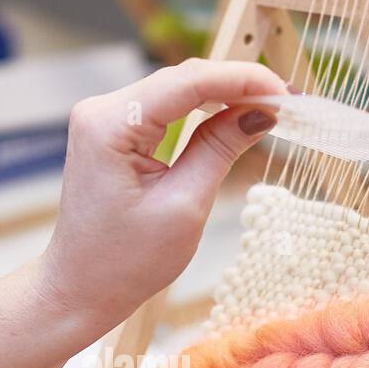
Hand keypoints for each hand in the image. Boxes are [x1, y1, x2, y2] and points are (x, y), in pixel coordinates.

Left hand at [37, 59, 287, 327]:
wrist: (80, 288)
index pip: (188, 82)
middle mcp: (100, 111)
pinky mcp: (112, 132)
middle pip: (182, 79)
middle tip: (288, 102)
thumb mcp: (183, 206)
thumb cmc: (123, 262)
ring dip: (223, 95)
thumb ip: (220, 150)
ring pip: (176, 90)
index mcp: (108, 126)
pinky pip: (165, 108)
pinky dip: (202, 110)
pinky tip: (234, 114)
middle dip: (238, 85)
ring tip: (270, 108)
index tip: (286, 94)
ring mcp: (103, 119)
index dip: (243, 81)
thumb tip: (261, 114)